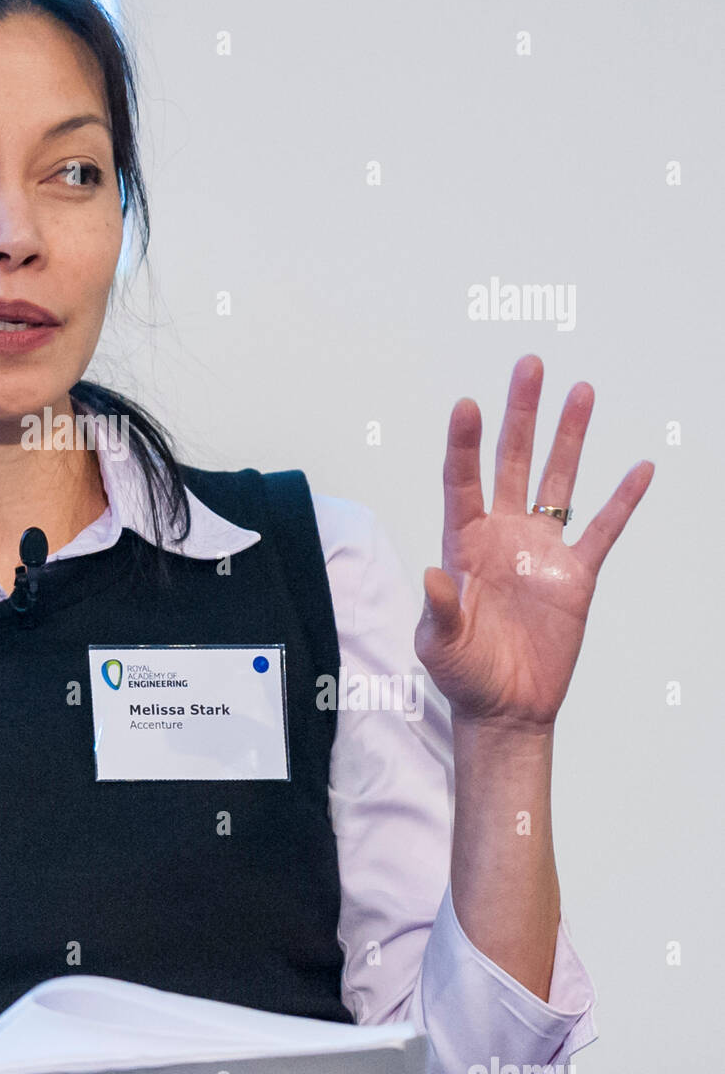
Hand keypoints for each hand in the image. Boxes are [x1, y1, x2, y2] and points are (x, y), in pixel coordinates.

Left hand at [415, 354, 652, 730]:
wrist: (505, 708)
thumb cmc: (463, 674)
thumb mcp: (439, 645)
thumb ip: (439, 610)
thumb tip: (433, 575)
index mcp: (463, 543)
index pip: (461, 481)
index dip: (464, 443)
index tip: (467, 404)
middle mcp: (502, 534)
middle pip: (512, 462)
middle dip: (521, 414)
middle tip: (529, 365)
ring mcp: (541, 550)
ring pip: (558, 480)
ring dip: (568, 437)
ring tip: (580, 390)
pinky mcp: (577, 574)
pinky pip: (604, 529)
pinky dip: (623, 500)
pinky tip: (639, 466)